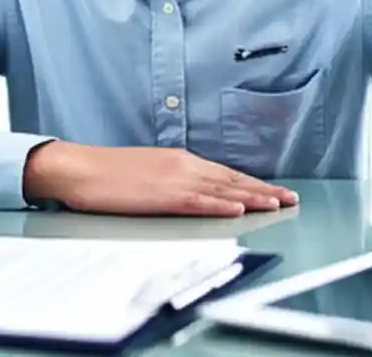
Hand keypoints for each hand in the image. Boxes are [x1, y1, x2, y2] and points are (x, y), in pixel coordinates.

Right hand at [22, 142, 298, 216]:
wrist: (81, 169)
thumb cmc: (109, 174)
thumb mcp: (148, 171)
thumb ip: (172, 179)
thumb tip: (192, 191)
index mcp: (180, 160)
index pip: (225, 174)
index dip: (252, 183)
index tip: (274, 191)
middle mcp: (184, 166)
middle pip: (232, 180)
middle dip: (263, 190)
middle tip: (290, 199)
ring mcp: (175, 180)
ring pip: (223, 190)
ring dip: (253, 198)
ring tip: (277, 204)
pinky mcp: (162, 195)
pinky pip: (198, 202)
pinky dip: (221, 204)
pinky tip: (238, 209)